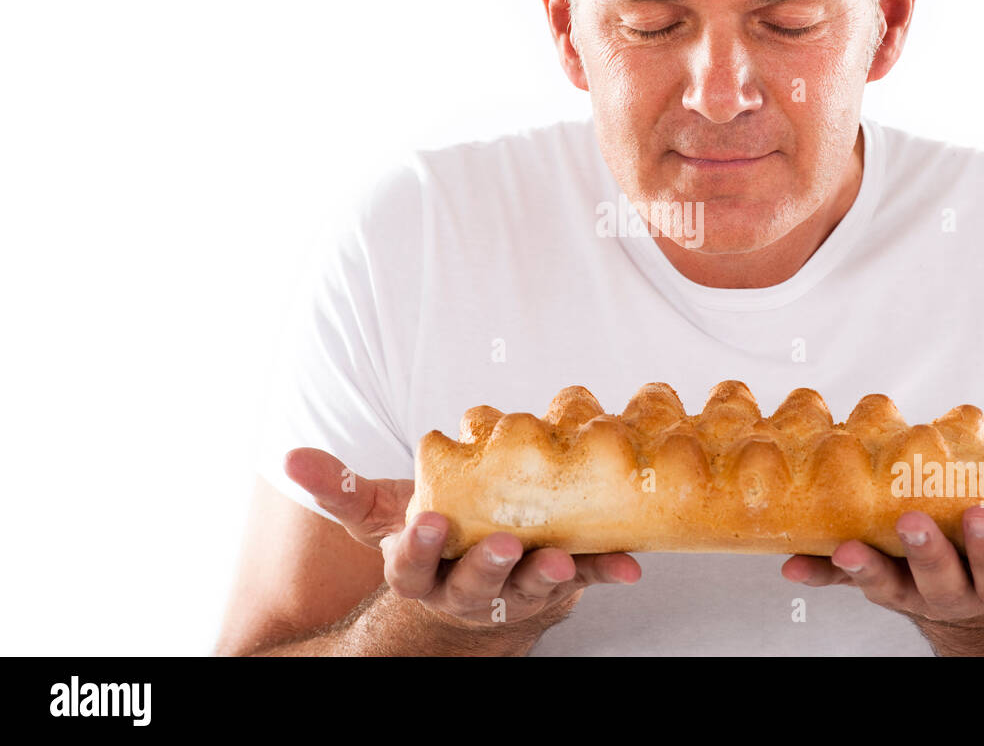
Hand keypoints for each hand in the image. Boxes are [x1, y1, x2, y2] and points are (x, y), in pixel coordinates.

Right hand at [283, 447, 641, 629]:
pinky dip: (607, 570)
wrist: (475, 590)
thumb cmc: (431, 540)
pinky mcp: (559, 587)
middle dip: (488, 566)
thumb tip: (289, 457)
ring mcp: (516, 592)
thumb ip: (337, 487)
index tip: (428, 522)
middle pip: (473, 585)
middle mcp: (466, 590)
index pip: (411, 567)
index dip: (419, 549)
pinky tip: (629, 563)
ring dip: (548, 576)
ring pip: (530, 591)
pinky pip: (587, 578)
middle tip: (505, 543)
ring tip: (563, 561)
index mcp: (422, 571)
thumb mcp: (378, 515)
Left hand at [780, 485, 983, 626]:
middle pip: (940, 582)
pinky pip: (843, 581)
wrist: (977, 574)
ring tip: (845, 549)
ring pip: (888, 587)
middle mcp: (954, 593)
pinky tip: (793, 566)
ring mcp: (909, 590)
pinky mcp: (873, 578)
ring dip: (865, 569)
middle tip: (912, 521)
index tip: (978, 515)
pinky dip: (817, 574)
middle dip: (927, 553)